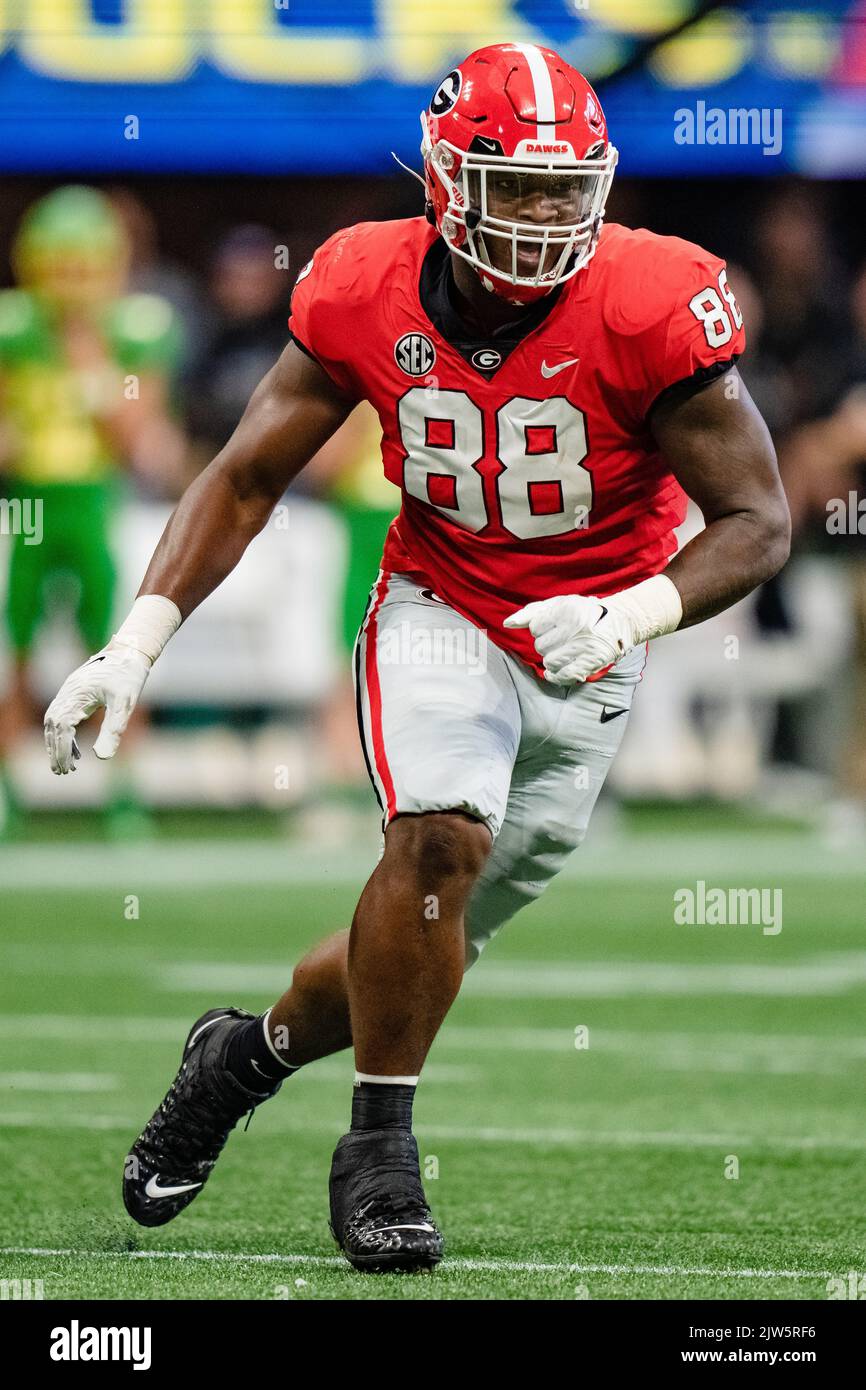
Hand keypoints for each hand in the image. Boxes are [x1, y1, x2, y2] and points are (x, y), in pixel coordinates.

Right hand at [44, 644, 151, 773]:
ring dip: (57, 743)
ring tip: (67, 765)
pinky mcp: (74, 691)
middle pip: (53, 726)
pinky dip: (63, 733)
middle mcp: (67, 693)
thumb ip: (114, 729)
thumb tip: (102, 758)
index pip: (61, 727)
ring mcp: (68, 691)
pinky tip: (75, 747)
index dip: (61, 749)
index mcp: (77, 695)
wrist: (129, 650)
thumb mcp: (125, 703)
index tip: (67, 768)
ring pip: (54, 721)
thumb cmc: (128, 675)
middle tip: (63, 772)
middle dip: (55, 750)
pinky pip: (61, 715)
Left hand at [504, 592, 637, 685]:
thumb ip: (531, 612)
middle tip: (562, 640)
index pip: (535, 628)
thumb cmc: (584, 612)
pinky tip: (555, 672)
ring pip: (549, 662)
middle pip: (540, 646)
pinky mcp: (592, 661)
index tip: (554, 627)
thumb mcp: (559, 604)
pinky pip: (564, 675)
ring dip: (553, 660)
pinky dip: (556, 676)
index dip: (541, 629)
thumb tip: (507, 623)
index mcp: (566, 609)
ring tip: (565, 652)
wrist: (621, 622)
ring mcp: (584, 646)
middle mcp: (575, 627)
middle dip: (547, 645)